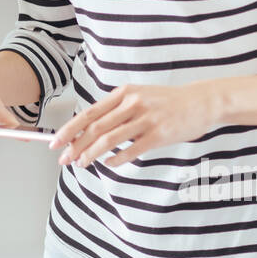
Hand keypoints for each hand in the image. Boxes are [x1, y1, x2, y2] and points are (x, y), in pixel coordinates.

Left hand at [49, 81, 223, 167]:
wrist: (200, 101)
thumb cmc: (166, 102)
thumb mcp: (138, 96)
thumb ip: (116, 110)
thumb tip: (89, 129)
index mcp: (123, 93)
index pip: (89, 113)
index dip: (70, 129)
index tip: (56, 141)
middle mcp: (132, 103)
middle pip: (95, 127)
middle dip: (76, 145)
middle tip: (64, 158)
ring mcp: (146, 119)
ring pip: (110, 139)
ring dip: (91, 153)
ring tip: (82, 163)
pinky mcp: (159, 134)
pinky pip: (133, 150)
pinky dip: (117, 159)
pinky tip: (108, 164)